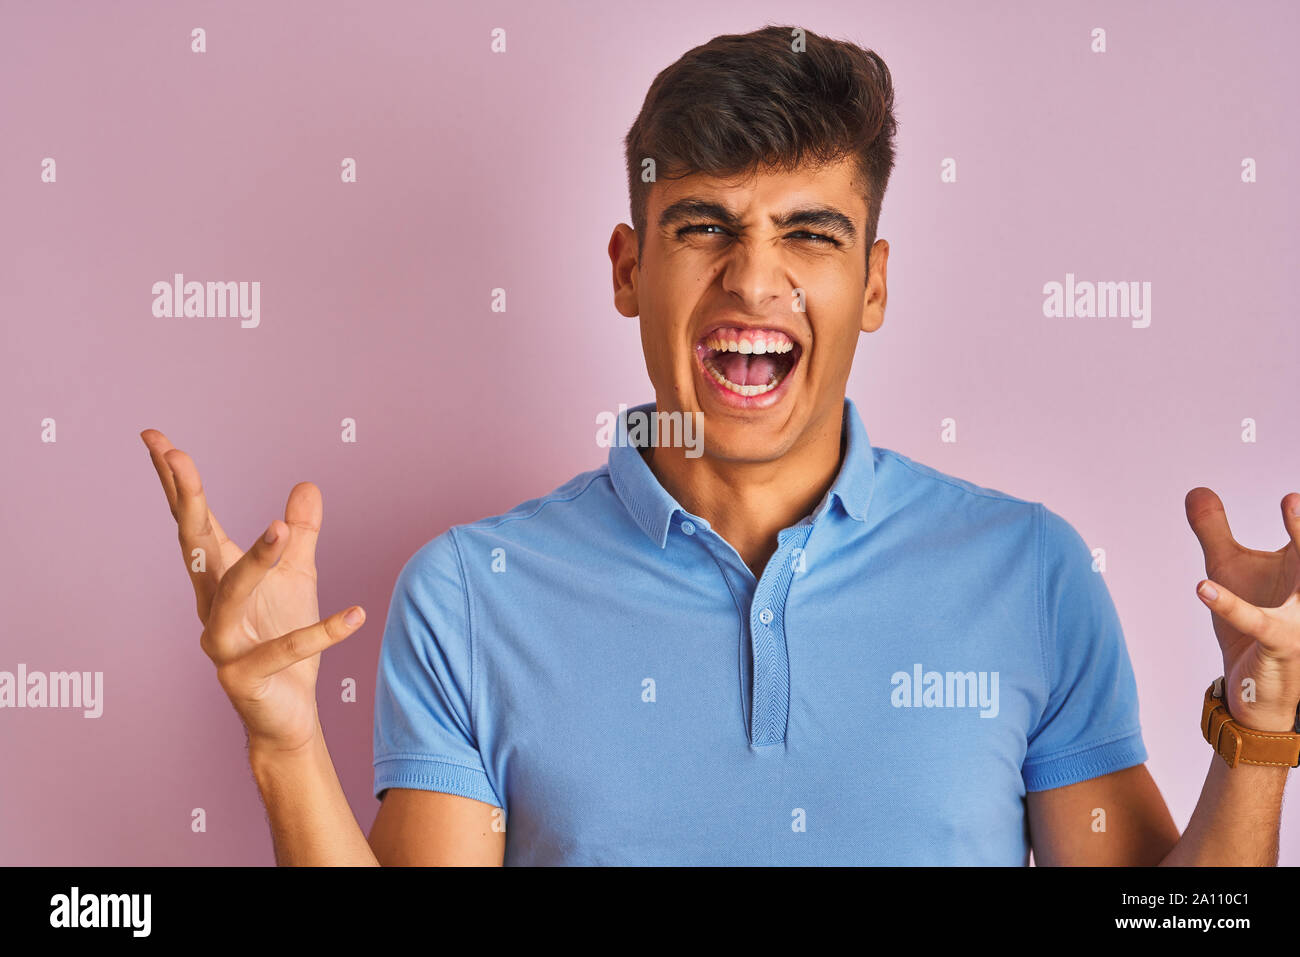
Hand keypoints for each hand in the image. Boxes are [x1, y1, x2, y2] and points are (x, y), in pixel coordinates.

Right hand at [141, 429, 365, 753]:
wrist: (288, 714)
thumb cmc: (284, 640)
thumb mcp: (299, 578)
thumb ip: (301, 534)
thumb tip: (306, 485)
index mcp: (219, 579)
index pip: (195, 522)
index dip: (176, 482)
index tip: (155, 438)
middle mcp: (212, 606)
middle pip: (193, 546)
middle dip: (184, 500)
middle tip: (177, 455)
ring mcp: (224, 644)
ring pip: (230, 598)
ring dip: (253, 563)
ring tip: (277, 528)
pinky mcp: (247, 678)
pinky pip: (287, 651)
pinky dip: (322, 633)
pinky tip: (356, 615)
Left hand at [1186, 487, 1299, 731]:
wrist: (1256, 687)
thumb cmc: (1249, 623)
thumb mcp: (1229, 568)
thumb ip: (1214, 529)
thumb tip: (1197, 490)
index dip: (1298, 515)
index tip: (1291, 491)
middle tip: (1293, 495)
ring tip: (1290, 503)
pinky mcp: (1279, 642)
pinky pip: (1257, 622)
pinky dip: (1229, 605)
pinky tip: (1201, 587)